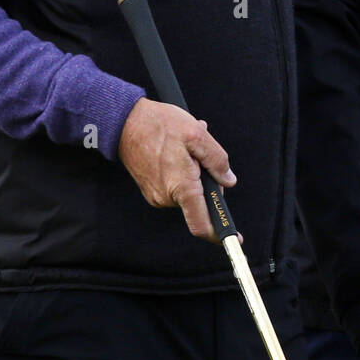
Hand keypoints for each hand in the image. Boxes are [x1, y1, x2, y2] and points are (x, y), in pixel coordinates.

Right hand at [117, 97, 235, 241]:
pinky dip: (182, 171)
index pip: (202, 224)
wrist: (124, 121)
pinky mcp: (151, 188)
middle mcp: (167, 197)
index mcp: (182, 187)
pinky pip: (175, 185)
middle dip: (207, 179)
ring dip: (194, 171)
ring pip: (188, 190)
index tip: (235, 238)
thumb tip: (228, 181)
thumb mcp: (197, 134)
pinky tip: (176, 150)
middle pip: (200, 200)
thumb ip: (217, 160)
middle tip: (202, 153)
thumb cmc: (159, 125)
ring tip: (186, 146)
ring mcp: (156, 194)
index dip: (220, 232)